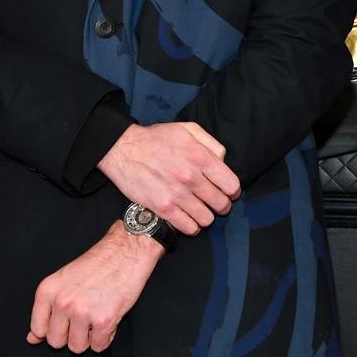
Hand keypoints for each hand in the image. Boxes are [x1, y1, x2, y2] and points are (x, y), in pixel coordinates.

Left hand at [27, 221, 161, 352]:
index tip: (63, 322)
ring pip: (77, 347)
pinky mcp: (103, 320)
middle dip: (69, 335)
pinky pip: (99, 346)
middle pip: (56, 342)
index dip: (52, 328)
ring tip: (96, 315)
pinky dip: (105, 336)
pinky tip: (109, 317)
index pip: (38, 329)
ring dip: (88, 337)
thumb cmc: (97, 262)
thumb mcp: (64, 279)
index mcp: (48, 290)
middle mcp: (62, 302)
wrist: (126, 251)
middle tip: (82, 317)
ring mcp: (82, 312)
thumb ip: (47, 309)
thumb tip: (33, 338)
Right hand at [97, 121, 240, 235]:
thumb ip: (211, 143)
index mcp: (200, 156)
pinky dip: (191, 226)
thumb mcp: (187, 129)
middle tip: (213, 202)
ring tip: (198, 209)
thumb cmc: (157, 138)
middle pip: (221, 204)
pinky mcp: (163, 208)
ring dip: (205, 216)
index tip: (228, 192)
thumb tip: (223, 161)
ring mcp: (177, 194)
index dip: (232, 191)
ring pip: (207, 219)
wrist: (123, 149)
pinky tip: (187, 217)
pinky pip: (189, 228)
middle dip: (221, 205)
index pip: (231, 185)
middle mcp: (191, 177)